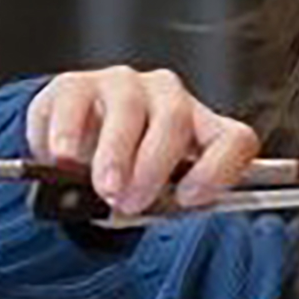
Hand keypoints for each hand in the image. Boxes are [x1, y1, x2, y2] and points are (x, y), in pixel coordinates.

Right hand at [24, 66, 258, 215]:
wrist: (72, 157)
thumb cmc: (126, 180)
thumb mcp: (153, 200)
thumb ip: (160, 206)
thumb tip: (139, 214)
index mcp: (202, 129)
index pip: (234, 140)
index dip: (217, 169)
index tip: (188, 198)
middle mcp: (169, 99)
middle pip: (174, 121)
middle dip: (151, 168)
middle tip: (130, 202)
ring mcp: (124, 85)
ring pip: (128, 110)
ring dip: (114, 155)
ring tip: (104, 187)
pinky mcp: (77, 85)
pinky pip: (76, 102)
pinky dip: (68, 133)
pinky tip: (64, 157)